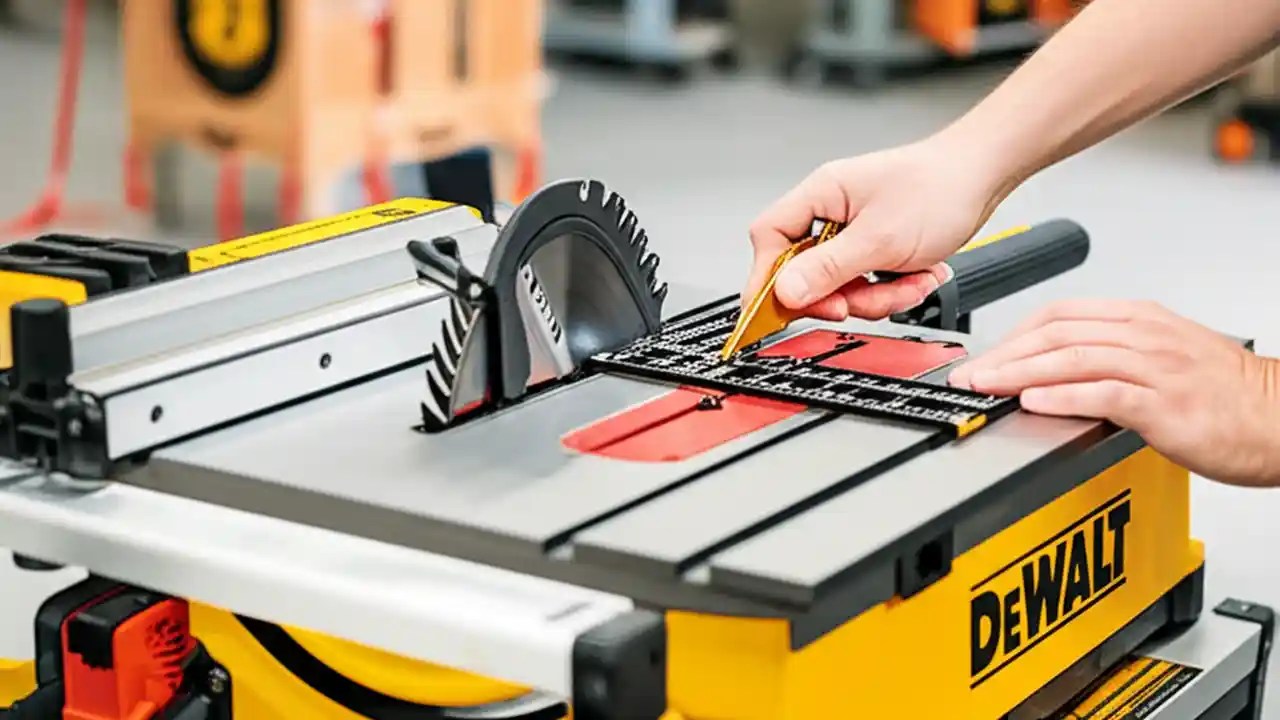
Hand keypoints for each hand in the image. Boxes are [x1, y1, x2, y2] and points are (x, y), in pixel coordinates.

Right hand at [744, 135, 1012, 320]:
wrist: (986, 175)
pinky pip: (867, 284)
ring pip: (841, 285)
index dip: (765, 278)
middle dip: (839, 295)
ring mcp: (853, 231)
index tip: (771, 312)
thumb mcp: (880, 239)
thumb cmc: (940, 187)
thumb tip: (784, 292)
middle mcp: (830, 212)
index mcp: (819, 195)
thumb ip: (828, 268)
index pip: (770, 239)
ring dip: (876, 296)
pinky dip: (893, 289)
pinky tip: (919, 276)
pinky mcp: (875, 247)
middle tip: (859, 303)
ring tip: (910, 282)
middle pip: (805, 272)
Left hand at [949, 300, 1279, 486]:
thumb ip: (1112, 357)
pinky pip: (1104, 394)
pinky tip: (1035, 402)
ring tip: (987, 387)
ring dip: (1020, 373)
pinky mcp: (1166, 404)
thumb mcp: (1163, 358)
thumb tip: (1056, 372)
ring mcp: (1156, 367)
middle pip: (1057, 332)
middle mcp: (1145, 335)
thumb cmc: (1228, 396)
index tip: (986, 355)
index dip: (1014, 334)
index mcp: (1140, 320)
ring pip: (1072, 358)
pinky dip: (1064, 396)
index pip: (1061, 314)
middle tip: (971, 374)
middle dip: (1005, 353)